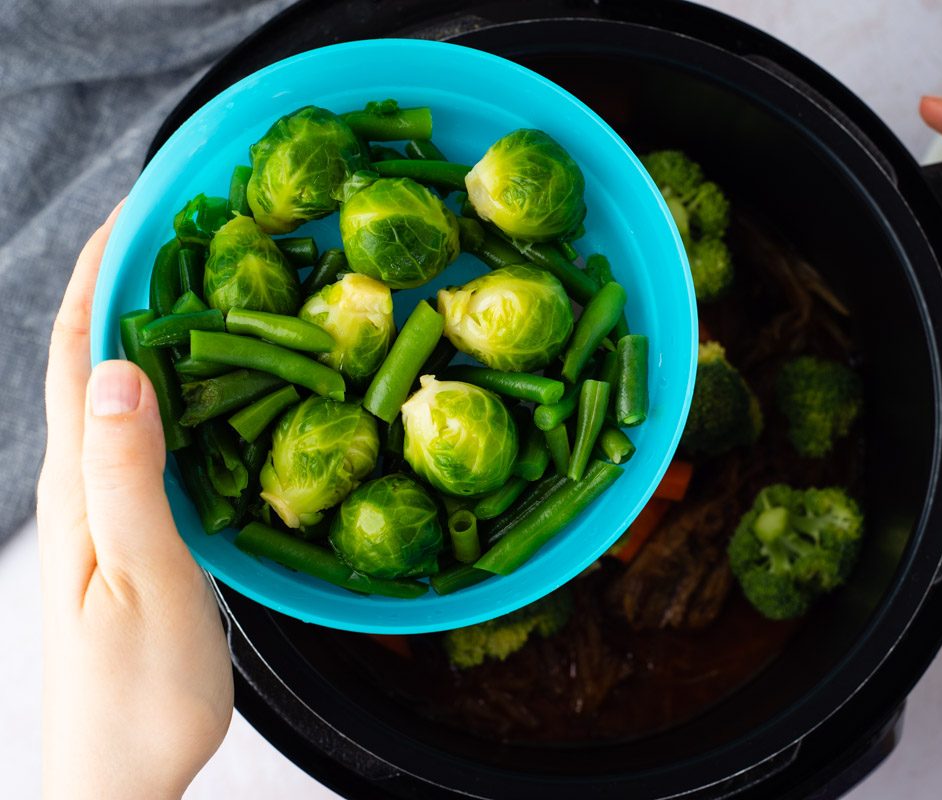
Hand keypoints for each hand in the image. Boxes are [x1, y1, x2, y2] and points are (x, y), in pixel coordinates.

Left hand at [38, 203, 231, 798]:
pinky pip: (147, 433)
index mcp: (77, 484)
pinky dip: (175, 386)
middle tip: (187, 222)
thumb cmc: (135, 695)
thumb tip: (120, 366)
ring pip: (121, 391)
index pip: (75, 350)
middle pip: (90, 356)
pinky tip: (216, 384)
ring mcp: (104, 507)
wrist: (120, 776)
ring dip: (151, 325)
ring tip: (208, 279)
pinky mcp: (133, 530)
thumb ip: (128, 474)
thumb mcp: (142, 579)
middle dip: (126, 278)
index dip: (100, 271)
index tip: (140, 205)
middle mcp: (80, 483)